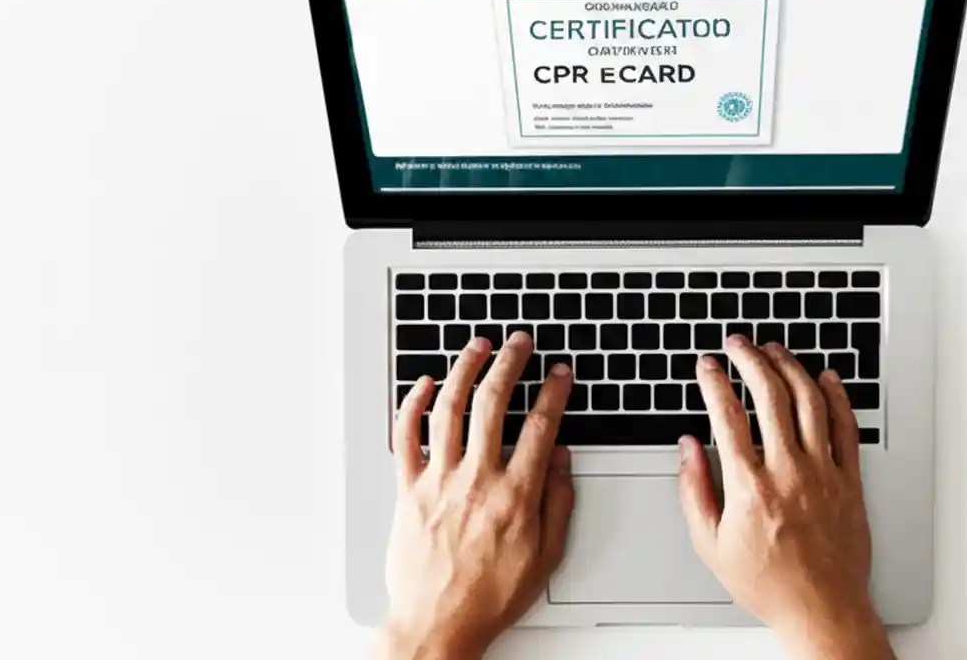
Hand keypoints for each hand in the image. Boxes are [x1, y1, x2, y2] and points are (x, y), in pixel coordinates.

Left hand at [377, 333, 574, 659]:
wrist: (438, 624)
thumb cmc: (489, 596)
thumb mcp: (546, 555)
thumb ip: (558, 501)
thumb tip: (561, 458)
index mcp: (515, 495)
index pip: (540, 426)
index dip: (554, 391)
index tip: (560, 373)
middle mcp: (476, 480)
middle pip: (493, 403)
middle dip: (511, 363)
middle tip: (520, 343)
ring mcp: (438, 482)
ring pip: (449, 408)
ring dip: (465, 369)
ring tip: (478, 347)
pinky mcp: (408, 490)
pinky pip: (405, 437)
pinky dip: (412, 405)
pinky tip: (423, 385)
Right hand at [678, 336, 893, 659]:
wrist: (821, 609)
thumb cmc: (768, 583)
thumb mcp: (710, 543)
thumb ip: (693, 490)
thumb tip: (687, 448)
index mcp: (749, 486)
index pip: (727, 415)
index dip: (714, 381)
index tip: (707, 366)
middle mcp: (788, 472)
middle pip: (770, 396)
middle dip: (750, 360)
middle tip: (739, 345)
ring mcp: (822, 473)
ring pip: (808, 401)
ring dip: (789, 367)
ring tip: (774, 351)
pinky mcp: (849, 480)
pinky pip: (846, 427)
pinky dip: (836, 396)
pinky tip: (825, 378)